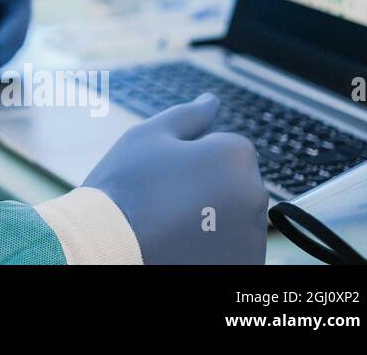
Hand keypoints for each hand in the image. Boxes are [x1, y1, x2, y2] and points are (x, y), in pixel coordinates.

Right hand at [83, 93, 267, 263]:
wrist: (112, 246)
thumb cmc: (126, 187)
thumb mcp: (149, 136)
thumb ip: (189, 116)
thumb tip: (211, 101)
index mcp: (234, 155)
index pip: (225, 149)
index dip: (192, 159)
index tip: (165, 176)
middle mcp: (254, 193)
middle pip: (234, 182)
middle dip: (208, 186)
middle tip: (166, 200)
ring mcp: (253, 235)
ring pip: (234, 216)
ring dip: (213, 217)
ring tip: (172, 225)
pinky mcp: (247, 263)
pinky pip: (233, 246)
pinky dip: (214, 245)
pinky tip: (183, 244)